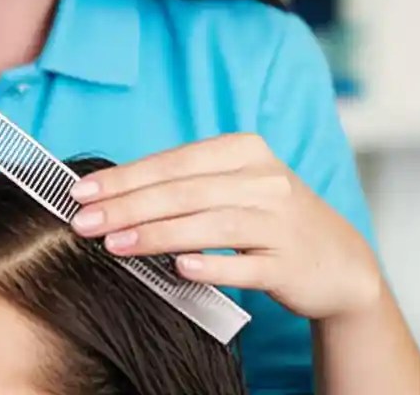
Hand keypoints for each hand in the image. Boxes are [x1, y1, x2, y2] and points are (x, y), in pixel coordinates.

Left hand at [67, 134, 381, 320]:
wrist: (338, 260)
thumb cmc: (267, 218)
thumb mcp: (232, 185)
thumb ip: (181, 184)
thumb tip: (109, 194)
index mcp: (243, 151)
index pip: (173, 162)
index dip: (124, 177)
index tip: (80, 192)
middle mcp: (264, 180)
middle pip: (184, 192)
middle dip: (127, 207)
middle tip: (84, 222)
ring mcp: (281, 221)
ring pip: (210, 225)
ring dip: (156, 235)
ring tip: (114, 245)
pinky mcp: (291, 263)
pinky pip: (246, 265)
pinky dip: (212, 265)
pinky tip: (178, 268)